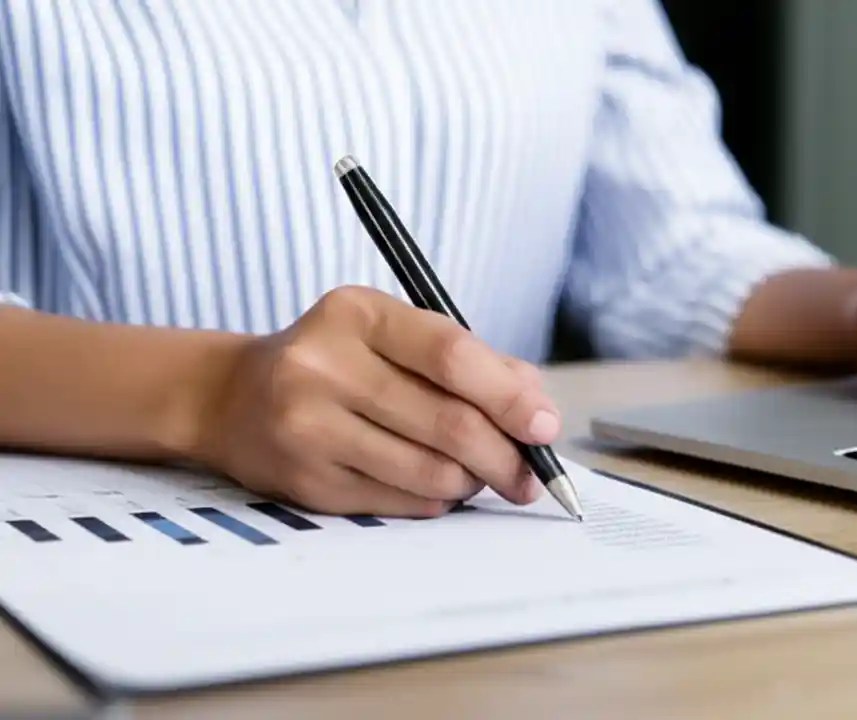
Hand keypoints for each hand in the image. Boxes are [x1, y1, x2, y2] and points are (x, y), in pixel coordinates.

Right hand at [196, 287, 558, 516]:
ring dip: (473, 481)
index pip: (450, 355)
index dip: (509, 396)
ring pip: (429, 472)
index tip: (546, 426)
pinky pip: (401, 502)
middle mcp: (323, 365)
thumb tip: (539, 409)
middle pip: (447, 422)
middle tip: (531, 476)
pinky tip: (435, 486)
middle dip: (506, 456)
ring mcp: (308, 426)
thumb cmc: (339, 361)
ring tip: (479, 475)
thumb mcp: (395, 335)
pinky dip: (436, 499)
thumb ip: (471, 361)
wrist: (232, 397)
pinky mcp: (304, 480)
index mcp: (357, 313)